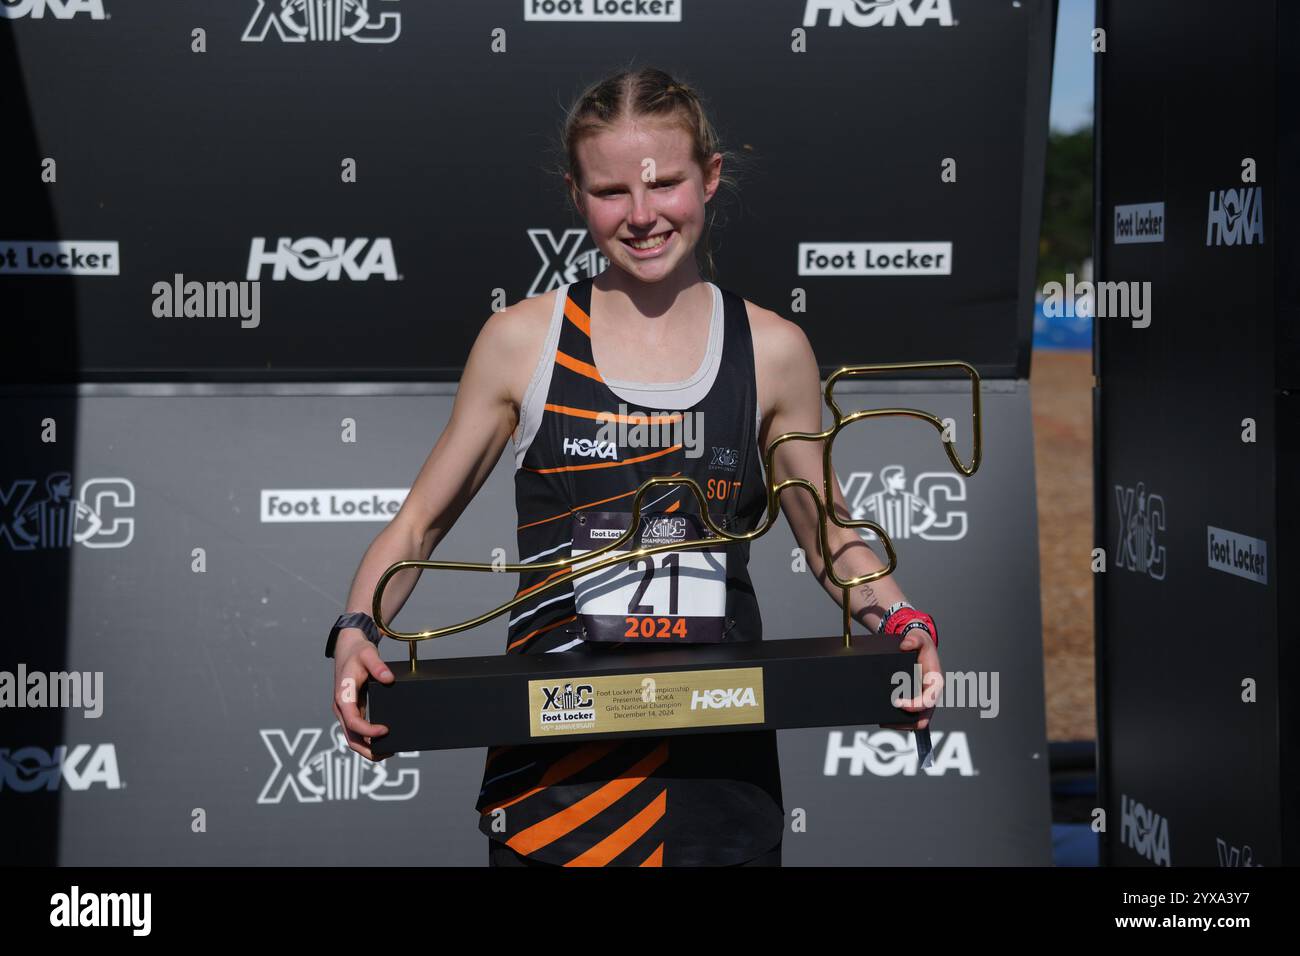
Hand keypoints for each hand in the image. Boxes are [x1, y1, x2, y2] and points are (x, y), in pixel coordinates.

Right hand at [330, 630, 395, 760]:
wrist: (347, 648)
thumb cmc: (358, 652)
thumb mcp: (368, 654)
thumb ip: (378, 665)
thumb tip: (389, 679)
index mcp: (343, 696)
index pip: (352, 722)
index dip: (368, 730)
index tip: (386, 730)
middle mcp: (341, 708)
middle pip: (351, 737)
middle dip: (368, 750)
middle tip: (389, 753)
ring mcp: (346, 711)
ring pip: (353, 738)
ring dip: (368, 748)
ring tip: (389, 752)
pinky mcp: (352, 711)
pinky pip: (358, 731)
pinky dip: (368, 740)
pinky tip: (383, 741)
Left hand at [883, 629, 941, 731]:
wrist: (917, 645)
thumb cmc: (922, 645)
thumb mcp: (920, 638)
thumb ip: (914, 639)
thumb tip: (905, 645)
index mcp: (935, 683)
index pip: (928, 701)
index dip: (914, 706)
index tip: (898, 702)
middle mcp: (930, 694)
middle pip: (922, 718)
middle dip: (906, 723)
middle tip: (887, 721)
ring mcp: (921, 699)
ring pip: (915, 721)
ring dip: (900, 724)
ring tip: (883, 721)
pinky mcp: (913, 699)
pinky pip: (908, 716)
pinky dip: (897, 719)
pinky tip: (884, 717)